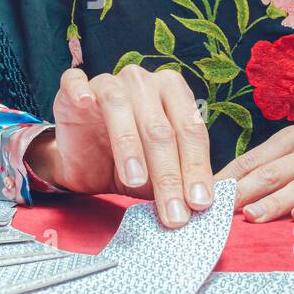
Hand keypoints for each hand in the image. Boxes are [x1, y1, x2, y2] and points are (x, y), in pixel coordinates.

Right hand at [25, 65, 213, 227]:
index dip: (196, 168)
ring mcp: (108, 82)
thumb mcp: (166, 175)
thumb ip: (190, 181)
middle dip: (167, 174)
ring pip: (119, 106)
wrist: (86, 163)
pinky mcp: (73, 88)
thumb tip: (220, 201)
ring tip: (135, 180)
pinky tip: (84, 102)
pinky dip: (79, 90)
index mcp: (174, 93)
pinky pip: (75, 81)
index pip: (190, 130)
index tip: (198, 203)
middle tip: (172, 211)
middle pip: (159, 126)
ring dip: (129, 145)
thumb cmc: (134, 162)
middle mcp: (144, 82)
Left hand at [215, 125, 293, 222]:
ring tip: (253, 216)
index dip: (228, 179)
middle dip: (246, 192)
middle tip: (223, 209)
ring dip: (276, 203)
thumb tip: (220, 190)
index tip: (207, 196)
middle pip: (274, 173)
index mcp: (292, 140)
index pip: (253, 160)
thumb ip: (264, 169)